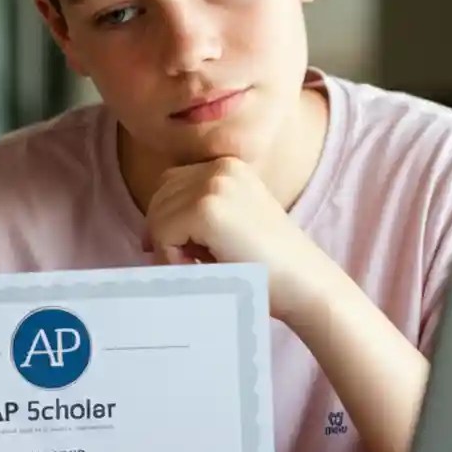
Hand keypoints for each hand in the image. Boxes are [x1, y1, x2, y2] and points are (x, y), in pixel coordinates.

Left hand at [142, 156, 328, 321]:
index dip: (165, 220)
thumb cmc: (267, 267)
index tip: (179, 251)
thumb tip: (146, 233)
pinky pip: (162, 234)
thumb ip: (195, 218)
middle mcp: (220, 168)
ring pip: (157, 217)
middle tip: (188, 265)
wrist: (304, 285)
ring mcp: (213, 186)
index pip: (169, 185)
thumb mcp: (230, 227)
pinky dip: (171, 258)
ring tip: (198, 268)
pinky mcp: (206, 209)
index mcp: (228, 167)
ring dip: (168, 249)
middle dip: (163, 234)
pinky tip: (199, 270)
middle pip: (158, 198)